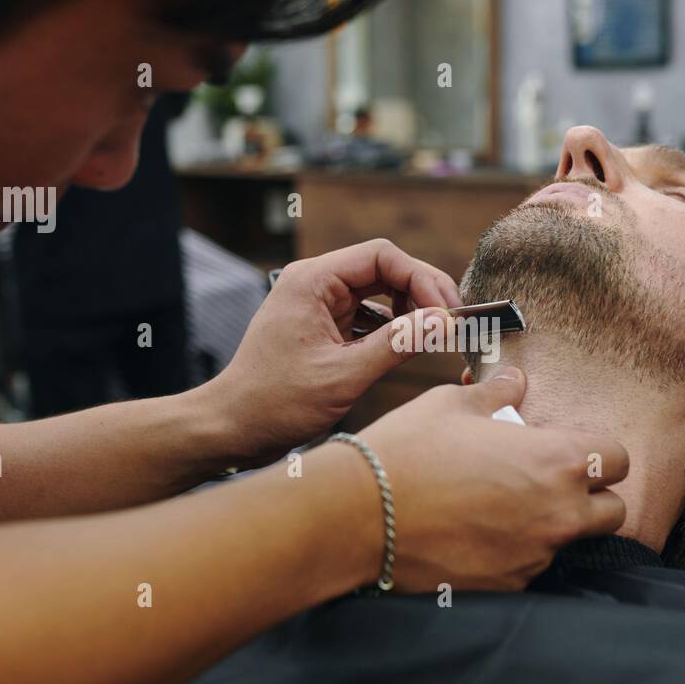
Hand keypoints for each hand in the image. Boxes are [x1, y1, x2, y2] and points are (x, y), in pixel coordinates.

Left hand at [208, 239, 462, 463]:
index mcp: (313, 280)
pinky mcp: (323, 326)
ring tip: (436, 336)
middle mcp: (315, 283)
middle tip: (452, 323)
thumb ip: (396, 345)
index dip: (422, 279)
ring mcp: (319, 304)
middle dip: (422, 292)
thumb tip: (443, 322)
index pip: (382, 256)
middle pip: (385, 269)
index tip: (446, 312)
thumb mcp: (343, 376)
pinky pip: (369, 316)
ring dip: (410, 310)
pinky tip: (409, 347)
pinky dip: (393, 328)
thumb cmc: (274, 403)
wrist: (231, 428)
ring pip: (380, 291)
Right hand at [356, 366, 628, 591]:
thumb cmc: (408, 450)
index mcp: (558, 460)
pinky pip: (529, 567)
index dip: (598, 453)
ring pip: (568, 541)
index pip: (619, 459)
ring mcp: (536, 555)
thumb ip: (496, 393)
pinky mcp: (508, 586)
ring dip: (549, 526)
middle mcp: (560, 513)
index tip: (569, 450)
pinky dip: (514, 553)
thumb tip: (514, 381)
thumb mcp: (451, 404)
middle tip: (547, 483)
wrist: (359, 516)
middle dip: (591, 497)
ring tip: (499, 509)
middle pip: (612, 511)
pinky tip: (475, 536)